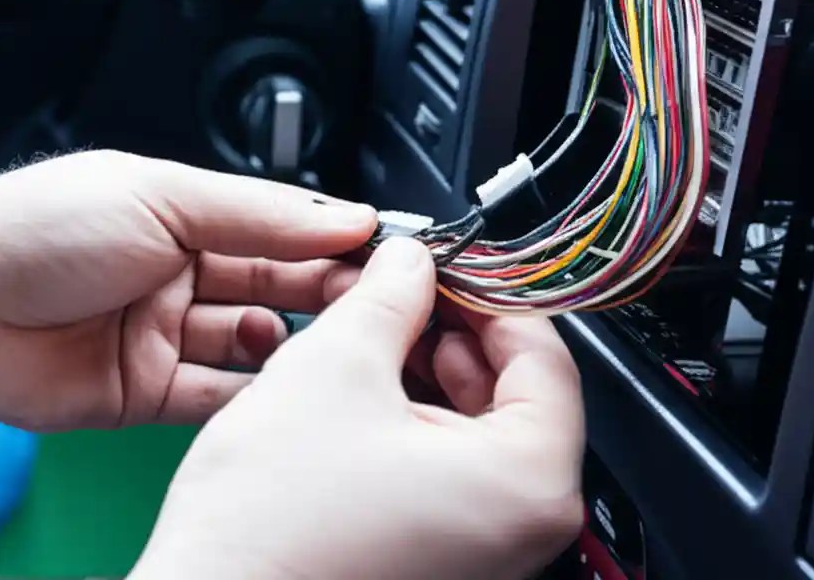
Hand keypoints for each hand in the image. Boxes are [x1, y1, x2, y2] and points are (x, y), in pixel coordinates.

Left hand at [0, 151, 375, 461]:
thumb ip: (260, 213)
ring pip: (252, 343)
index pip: (277, 225)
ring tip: (315, 343)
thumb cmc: (33, 233)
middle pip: (273, 284)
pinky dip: (251, 394)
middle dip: (322, 291)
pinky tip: (279, 384)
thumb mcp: (161, 196)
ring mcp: (163, 334)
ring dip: (288, 343)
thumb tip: (342, 213)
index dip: (328, 238)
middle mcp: (177, 272)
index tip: (379, 250)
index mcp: (181, 213)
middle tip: (367, 301)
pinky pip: (216, 396)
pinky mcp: (147, 393)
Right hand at [132, 238, 585, 579]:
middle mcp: (525, 529)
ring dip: (425, 372)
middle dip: (450, 330)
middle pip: (514, 391)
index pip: (544, 351)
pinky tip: (362, 394)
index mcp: (531, 483)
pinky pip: (450, 472)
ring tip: (369, 337)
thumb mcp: (335, 368)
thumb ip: (389, 295)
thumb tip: (411, 262)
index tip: (446, 263)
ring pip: (476, 429)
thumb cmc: (269, 532)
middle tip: (401, 289)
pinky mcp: (442, 562)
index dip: (485, 290)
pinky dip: (412, 423)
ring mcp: (485, 552)